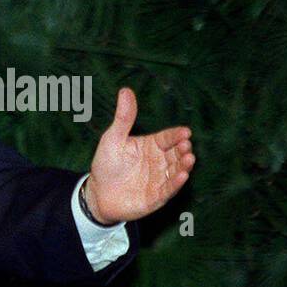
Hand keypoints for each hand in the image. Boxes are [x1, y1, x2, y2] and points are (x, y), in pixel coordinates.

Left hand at [83, 87, 194, 224]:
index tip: (185, 131)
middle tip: (186, 144)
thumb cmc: (106, 164)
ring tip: (189, 158)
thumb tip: (125, 90)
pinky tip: (183, 176)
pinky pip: (168, 189)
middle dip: (182, 149)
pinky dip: (176, 183)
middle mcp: (159, 161)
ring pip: (175, 170)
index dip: (176, 135)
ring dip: (183, 165)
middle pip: (175, 153)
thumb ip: (123, 118)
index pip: (167, 138)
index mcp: (151, 146)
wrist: (98, 194)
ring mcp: (159, 179)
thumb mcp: (113, 138)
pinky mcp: (156, 196)